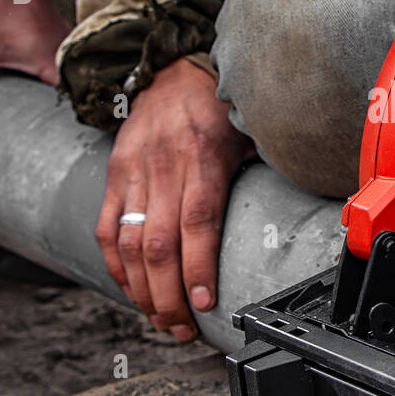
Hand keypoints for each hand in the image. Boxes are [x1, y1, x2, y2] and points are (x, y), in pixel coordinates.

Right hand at [95, 58, 254, 341]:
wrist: (172, 67)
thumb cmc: (221, 106)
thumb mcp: (250, 133)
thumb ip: (259, 176)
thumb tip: (287, 226)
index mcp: (203, 156)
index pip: (197, 222)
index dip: (198, 268)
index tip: (205, 303)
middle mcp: (164, 165)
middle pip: (159, 244)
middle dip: (168, 295)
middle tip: (182, 328)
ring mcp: (133, 171)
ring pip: (129, 243)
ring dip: (142, 290)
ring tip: (161, 320)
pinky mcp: (114, 174)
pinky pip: (107, 228)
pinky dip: (116, 266)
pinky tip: (132, 291)